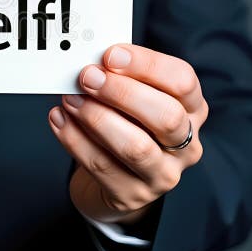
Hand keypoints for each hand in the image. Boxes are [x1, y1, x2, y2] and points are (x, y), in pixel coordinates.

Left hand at [48, 44, 207, 224]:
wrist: (115, 178)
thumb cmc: (126, 126)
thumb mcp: (133, 98)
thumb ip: (120, 78)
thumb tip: (91, 59)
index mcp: (192, 110)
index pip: (182, 81)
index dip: (146, 65)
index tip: (110, 55)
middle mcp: (186, 144)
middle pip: (166, 116)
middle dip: (121, 92)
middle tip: (87, 77)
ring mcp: (163, 174)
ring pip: (135, 147)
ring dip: (96, 117)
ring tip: (70, 99)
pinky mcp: (132, 195)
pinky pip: (102, 166)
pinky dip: (75, 139)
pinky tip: (59, 119)